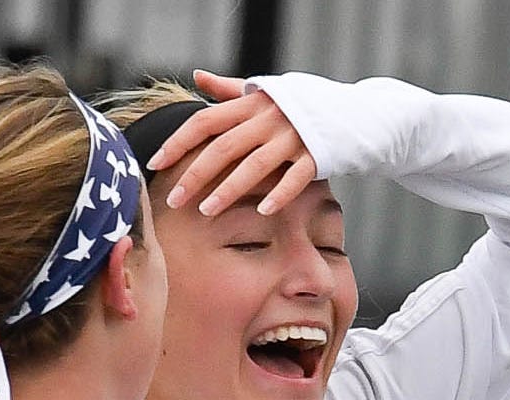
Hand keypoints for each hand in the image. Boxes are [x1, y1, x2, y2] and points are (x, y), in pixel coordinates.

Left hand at [149, 70, 321, 216]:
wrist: (354, 112)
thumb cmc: (301, 106)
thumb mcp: (265, 93)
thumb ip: (229, 90)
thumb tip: (197, 76)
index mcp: (251, 104)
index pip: (205, 121)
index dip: (178, 141)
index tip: (155, 163)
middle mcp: (268, 119)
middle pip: (223, 147)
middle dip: (195, 175)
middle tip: (173, 201)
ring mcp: (293, 137)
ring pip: (254, 165)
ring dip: (228, 190)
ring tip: (206, 212)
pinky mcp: (317, 155)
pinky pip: (296, 178)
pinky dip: (279, 195)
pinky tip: (261, 211)